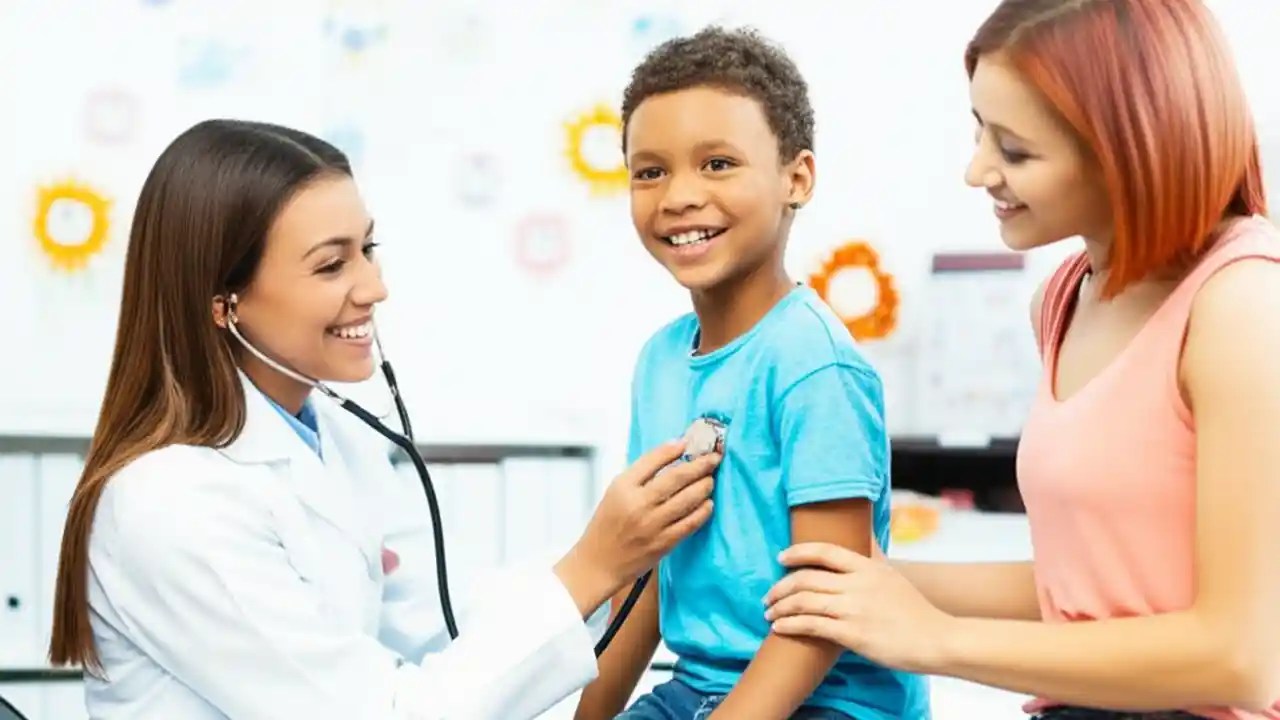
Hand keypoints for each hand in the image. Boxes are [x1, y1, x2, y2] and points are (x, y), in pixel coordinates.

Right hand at [558, 441, 718, 610]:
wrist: (599, 563)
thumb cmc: (607, 526)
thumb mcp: (615, 493)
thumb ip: (639, 475)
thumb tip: (671, 455)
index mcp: (623, 487)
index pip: (652, 460)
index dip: (673, 449)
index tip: (686, 443)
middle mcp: (638, 504)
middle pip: (676, 478)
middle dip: (699, 465)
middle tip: (713, 458)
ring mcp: (653, 525)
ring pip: (688, 499)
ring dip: (704, 486)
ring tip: (710, 480)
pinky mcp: (664, 543)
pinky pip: (690, 523)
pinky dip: (703, 511)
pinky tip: (708, 504)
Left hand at [763, 542, 952, 673]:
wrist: (936, 640)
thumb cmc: (914, 609)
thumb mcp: (892, 573)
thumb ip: (873, 552)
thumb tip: (863, 529)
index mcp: (867, 567)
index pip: (824, 551)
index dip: (798, 552)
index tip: (781, 558)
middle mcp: (858, 585)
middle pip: (806, 578)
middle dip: (780, 587)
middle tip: (768, 596)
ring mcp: (854, 609)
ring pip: (804, 602)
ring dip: (780, 607)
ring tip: (770, 613)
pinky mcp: (853, 634)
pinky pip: (812, 626)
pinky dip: (790, 625)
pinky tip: (780, 628)